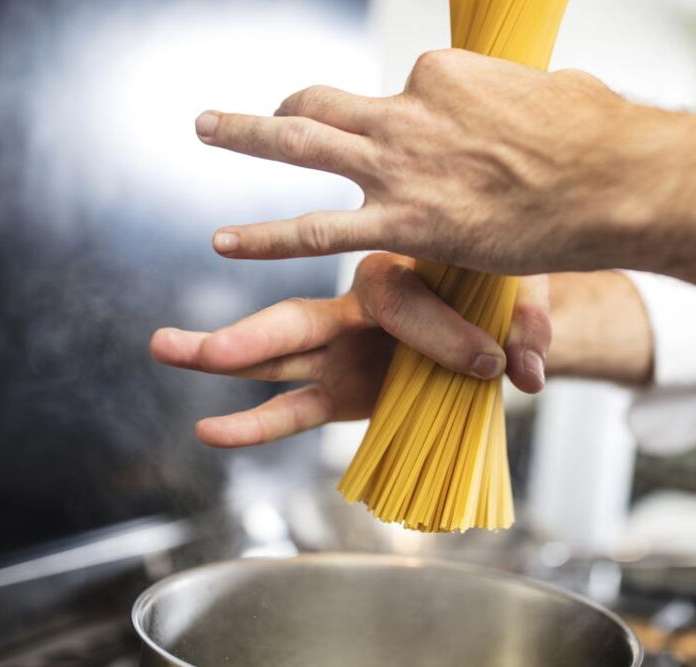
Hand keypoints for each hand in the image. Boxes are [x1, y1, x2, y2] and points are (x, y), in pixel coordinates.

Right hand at [151, 253, 549, 446]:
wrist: (492, 304)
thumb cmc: (498, 286)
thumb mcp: (522, 294)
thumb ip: (528, 328)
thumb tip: (531, 372)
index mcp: (399, 265)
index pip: (397, 301)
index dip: (440, 334)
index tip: (490, 361)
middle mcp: (356, 304)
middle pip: (296, 318)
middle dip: (247, 336)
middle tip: (188, 344)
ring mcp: (342, 347)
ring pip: (276, 355)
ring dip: (223, 358)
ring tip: (164, 351)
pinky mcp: (343, 387)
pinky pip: (294, 406)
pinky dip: (256, 422)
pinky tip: (210, 430)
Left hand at [194, 49, 683, 274]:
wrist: (613, 178)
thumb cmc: (598, 137)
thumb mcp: (552, 96)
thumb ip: (517, 101)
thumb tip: (529, 102)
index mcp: (443, 76)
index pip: (399, 95)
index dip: (406, 125)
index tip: (426, 153)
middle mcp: (408, 111)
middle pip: (327, 103)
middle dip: (286, 108)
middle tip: (253, 111)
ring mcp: (399, 163)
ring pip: (301, 143)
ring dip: (246, 134)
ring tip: (204, 128)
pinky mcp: (405, 220)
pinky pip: (318, 229)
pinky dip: (267, 237)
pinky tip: (226, 243)